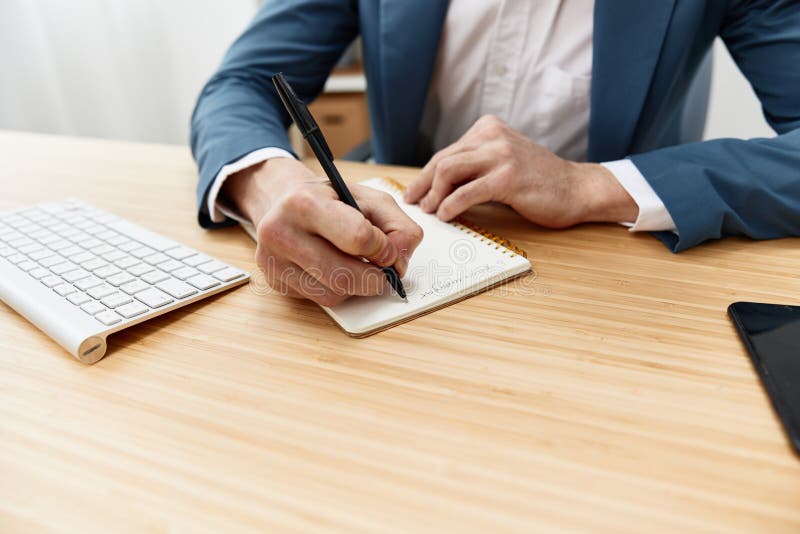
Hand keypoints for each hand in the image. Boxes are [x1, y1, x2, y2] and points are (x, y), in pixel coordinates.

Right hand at [222, 158, 422, 305]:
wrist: (284, 203)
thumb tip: (399, 264)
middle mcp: (280, 231)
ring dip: (356, 286)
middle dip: (374, 277)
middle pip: (344, 275)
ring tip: (355, 264)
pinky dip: (338, 291)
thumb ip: (398, 227)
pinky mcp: (275, 282)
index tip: (386, 247)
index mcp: (305, 202)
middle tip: (382, 270)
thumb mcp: (369, 199)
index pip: (357, 237)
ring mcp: (273, 260)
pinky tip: (334, 270)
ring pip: (333, 294)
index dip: (383, 248)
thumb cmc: (331, 201)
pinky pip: (320, 300)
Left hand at [404, 115, 637, 226]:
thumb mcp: (502, 163)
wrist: (577, 190)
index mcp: (489, 129)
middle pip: (442, 160)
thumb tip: (435, 187)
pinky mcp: (507, 177)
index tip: (414, 192)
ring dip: (433, 195)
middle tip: (414, 204)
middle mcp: (492, 135)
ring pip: (448, 170)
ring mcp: (501, 154)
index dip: (425, 175)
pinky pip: (467, 192)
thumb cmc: (538, 182)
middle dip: (423, 185)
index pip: (446, 152)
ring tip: (430, 211)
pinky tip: (446, 215)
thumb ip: (474, 167)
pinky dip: (450, 205)